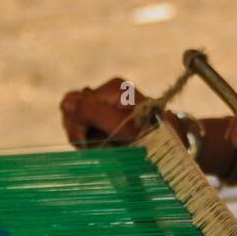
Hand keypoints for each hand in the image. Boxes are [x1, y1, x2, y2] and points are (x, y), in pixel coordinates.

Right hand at [60, 77, 187, 149]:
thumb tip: (64, 102)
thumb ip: (92, 114)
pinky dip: (95, 142)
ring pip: (79, 124)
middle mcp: (109, 91)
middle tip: (102, 148)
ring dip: (90, 141)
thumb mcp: (120, 128)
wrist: (172, 147)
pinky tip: (109, 146)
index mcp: (113, 87)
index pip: (72, 102)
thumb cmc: (149, 136)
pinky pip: (89, 129)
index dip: (76, 126)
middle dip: (83, 134)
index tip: (87, 142)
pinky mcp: (108, 116)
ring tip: (110, 148)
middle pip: (74, 112)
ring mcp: (108, 104)